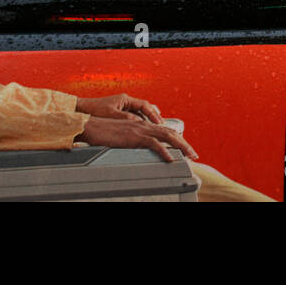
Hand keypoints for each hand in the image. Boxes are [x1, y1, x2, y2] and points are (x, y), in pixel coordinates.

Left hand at [75, 93, 163, 123]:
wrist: (80, 110)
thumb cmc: (94, 110)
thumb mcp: (111, 115)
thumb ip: (126, 118)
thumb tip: (140, 122)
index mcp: (125, 99)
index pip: (145, 105)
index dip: (154, 114)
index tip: (160, 123)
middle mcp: (125, 102)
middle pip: (145, 108)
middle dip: (154, 117)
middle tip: (162, 126)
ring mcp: (122, 107)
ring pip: (140, 113)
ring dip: (147, 121)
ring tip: (155, 129)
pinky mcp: (118, 113)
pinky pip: (133, 117)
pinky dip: (139, 123)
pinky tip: (141, 131)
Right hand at [79, 116, 198, 162]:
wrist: (91, 126)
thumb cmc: (103, 132)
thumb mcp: (122, 137)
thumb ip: (132, 140)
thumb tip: (140, 150)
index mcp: (142, 125)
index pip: (165, 131)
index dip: (177, 140)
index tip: (185, 149)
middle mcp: (144, 125)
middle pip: (170, 133)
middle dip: (185, 144)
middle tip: (194, 155)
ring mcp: (140, 130)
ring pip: (167, 136)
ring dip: (181, 147)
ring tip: (190, 156)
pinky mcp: (134, 136)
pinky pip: (153, 144)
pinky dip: (163, 151)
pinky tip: (170, 159)